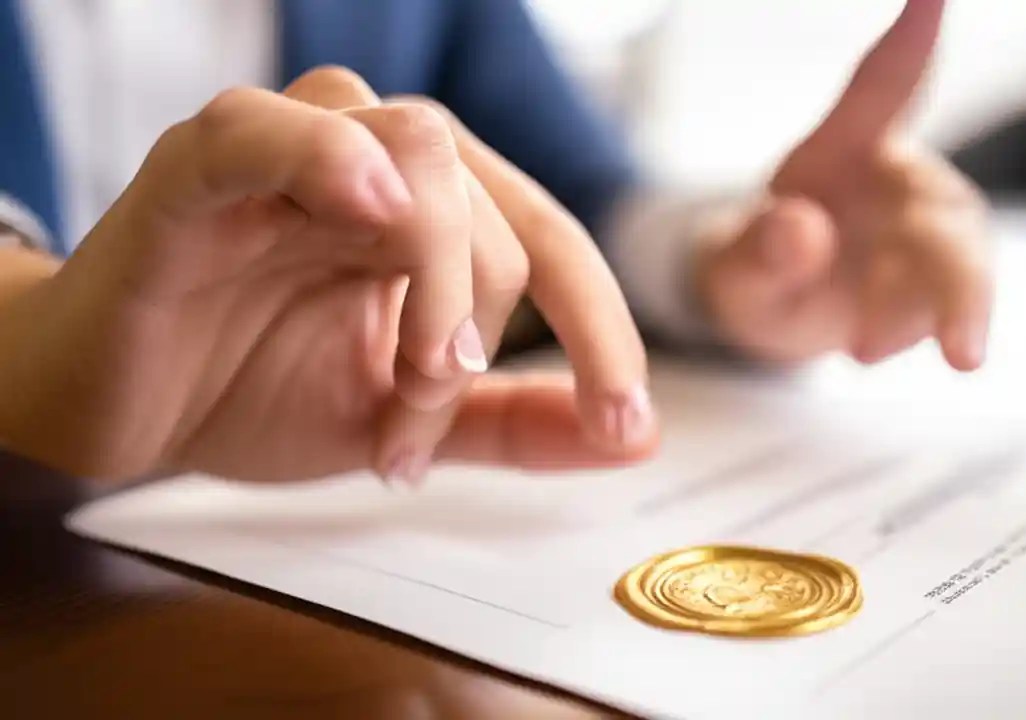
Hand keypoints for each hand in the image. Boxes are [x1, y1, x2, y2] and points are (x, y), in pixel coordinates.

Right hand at [0, 67, 655, 482]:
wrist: (111, 406)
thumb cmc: (245, 389)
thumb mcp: (404, 420)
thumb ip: (512, 423)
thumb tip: (632, 439)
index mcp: (431, 213)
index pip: (548, 241)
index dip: (603, 331)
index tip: (625, 421)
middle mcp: (376, 165)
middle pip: (493, 214)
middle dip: (478, 341)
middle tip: (414, 431)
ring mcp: (292, 152)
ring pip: (423, 156)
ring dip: (435, 286)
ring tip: (393, 384)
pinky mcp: (202, 162)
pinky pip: (273, 129)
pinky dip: (330, 159)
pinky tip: (373, 207)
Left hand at [699, 0, 989, 369]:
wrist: (780, 305)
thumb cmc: (755, 269)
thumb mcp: (735, 271)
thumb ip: (760, 254)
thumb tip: (804, 232)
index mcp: (844, 146)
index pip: (883, 84)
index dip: (910, 41)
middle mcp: (900, 177)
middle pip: (945, 207)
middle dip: (958, 271)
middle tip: (961, 347)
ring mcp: (929, 228)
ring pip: (959, 261)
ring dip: (935, 312)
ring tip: (859, 351)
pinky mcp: (944, 273)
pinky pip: (948, 303)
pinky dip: (915, 330)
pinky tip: (862, 347)